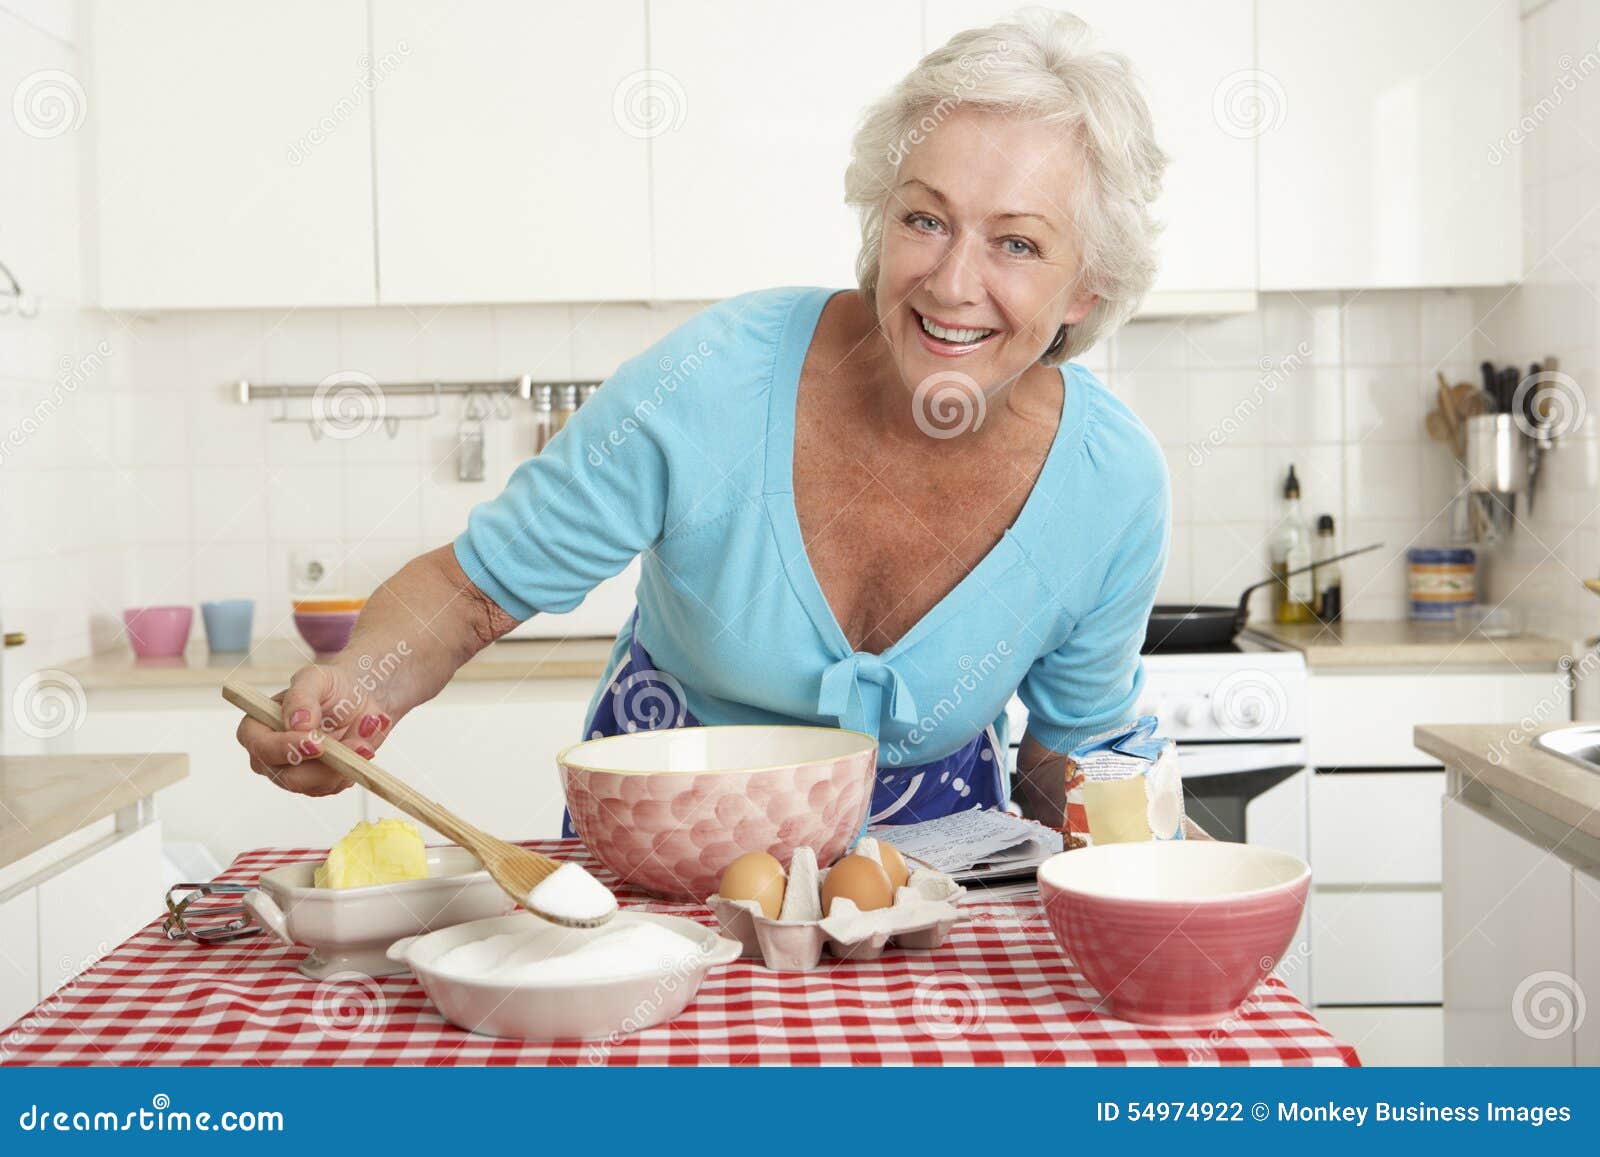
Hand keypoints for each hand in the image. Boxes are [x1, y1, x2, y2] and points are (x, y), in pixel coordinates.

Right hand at [236, 664, 396, 795]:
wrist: (357, 699)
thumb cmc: (328, 686)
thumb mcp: (315, 678)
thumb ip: (302, 697)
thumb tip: (298, 723)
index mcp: (257, 728)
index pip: (261, 747)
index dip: (286, 749)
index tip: (317, 743)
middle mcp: (269, 757)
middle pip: (288, 777)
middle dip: (326, 765)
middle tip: (359, 745)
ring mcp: (293, 773)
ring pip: (316, 785)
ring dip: (346, 765)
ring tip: (365, 739)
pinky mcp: (317, 783)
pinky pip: (335, 785)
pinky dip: (354, 768)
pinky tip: (363, 745)